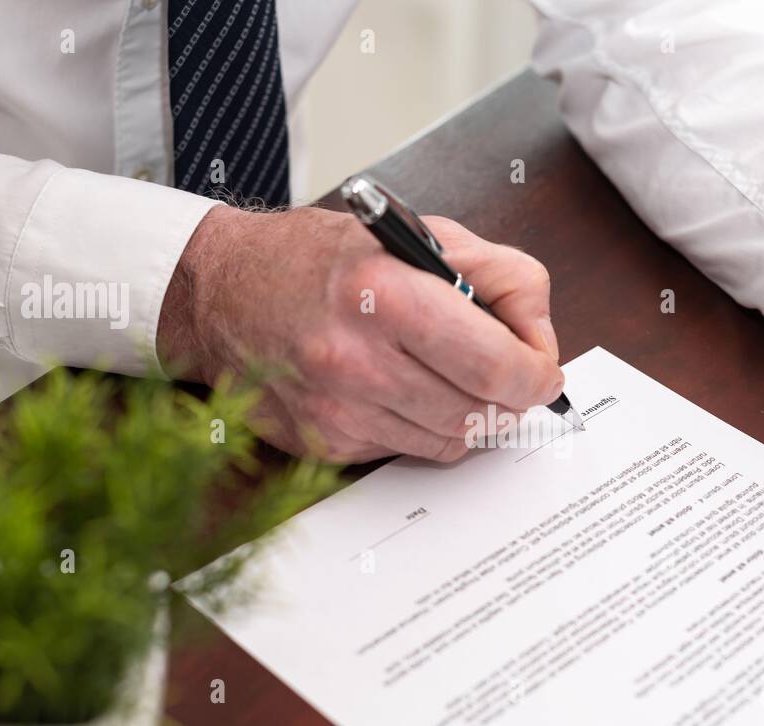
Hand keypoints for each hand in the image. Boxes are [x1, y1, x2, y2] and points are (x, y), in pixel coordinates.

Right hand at [157, 204, 563, 462]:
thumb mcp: (423, 235)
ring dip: (468, 415)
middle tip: (505, 375)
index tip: (541, 370)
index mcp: (388, 294)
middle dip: (508, 398)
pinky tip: (402, 390)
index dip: (537, 375)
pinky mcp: (324, 443)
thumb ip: (503, 278)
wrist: (222, 293)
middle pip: (480, 414)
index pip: (497, 367)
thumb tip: (541, 344)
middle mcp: (357, 359)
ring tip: (451, 375)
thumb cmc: (323, 260)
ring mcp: (337, 410)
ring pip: (449, 442)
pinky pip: (407, 451)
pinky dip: (422, 426)